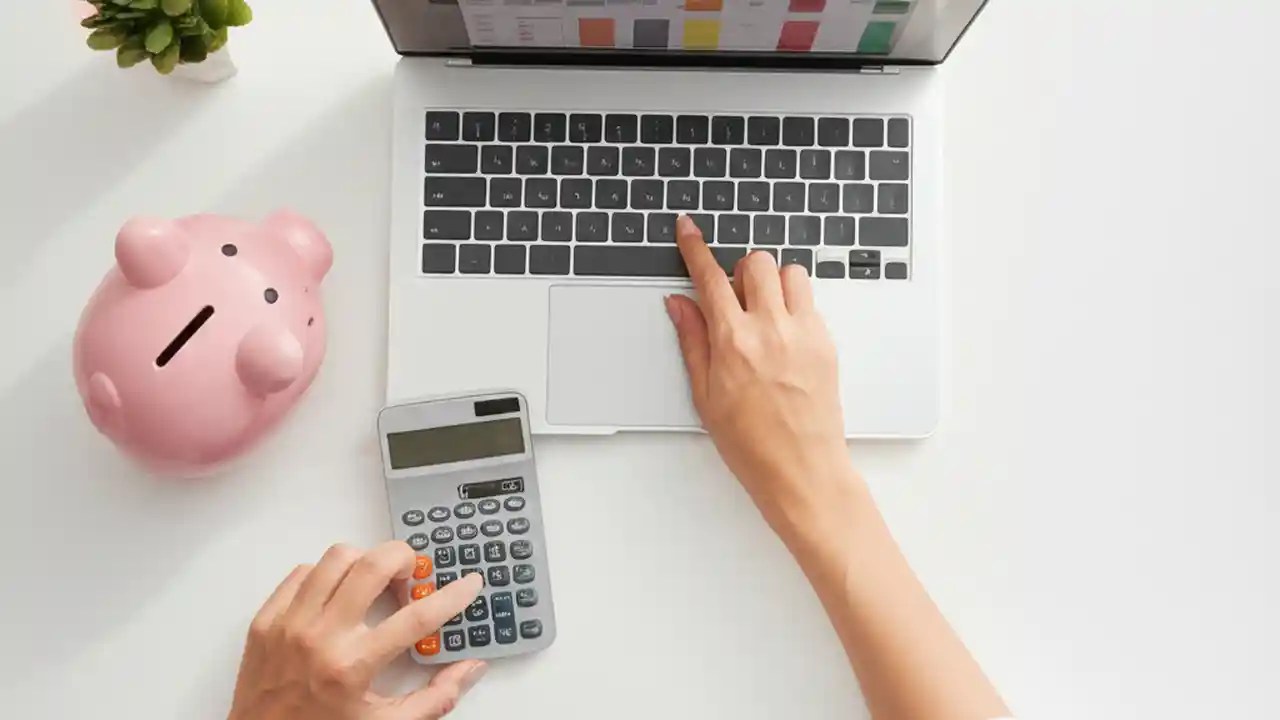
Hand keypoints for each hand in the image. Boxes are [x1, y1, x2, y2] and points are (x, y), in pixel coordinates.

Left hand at [228, 542, 486, 719]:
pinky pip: (302, 573)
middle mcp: (320, 638)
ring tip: (373, 582)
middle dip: (403, 558)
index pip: (416, 618)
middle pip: (372, 566)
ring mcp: (289, 624)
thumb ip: (436, 697)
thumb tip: (471, 667)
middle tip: (411, 576)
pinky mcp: (266, 620)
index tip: (469, 583)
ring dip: (364, 561)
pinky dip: (325, 575)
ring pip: (336, 558)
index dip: (450, 596)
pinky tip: (335, 595)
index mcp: (353, 667)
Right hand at [667, 215, 857, 532]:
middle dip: (741, 270)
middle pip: (756, 262)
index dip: (695, 246)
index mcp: (733, 342)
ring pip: (790, 273)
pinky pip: (810, 300)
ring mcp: (804, 333)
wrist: (802, 470)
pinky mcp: (826, 342)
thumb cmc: (752, 444)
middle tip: (734, 297)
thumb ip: (693, 340)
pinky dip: (794, 304)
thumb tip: (679, 303)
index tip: (688, 228)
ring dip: (772, 282)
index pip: (710, 276)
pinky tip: (783, 334)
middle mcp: (771, 329)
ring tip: (763, 312)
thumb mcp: (705, 394)